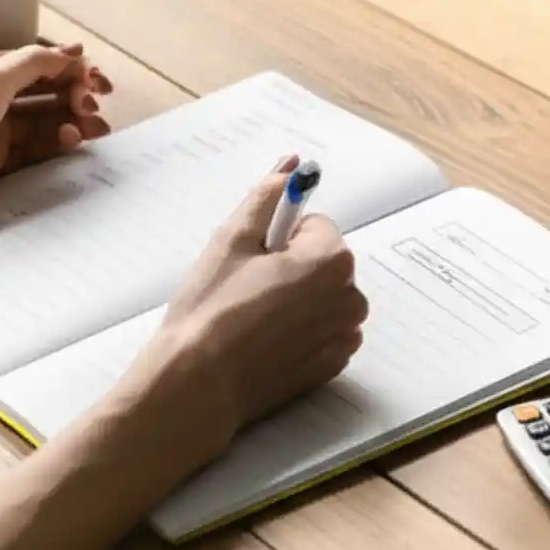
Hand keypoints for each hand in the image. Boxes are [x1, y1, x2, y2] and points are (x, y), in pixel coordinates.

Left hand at [0, 42, 111, 229]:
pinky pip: (36, 151)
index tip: (96, 80)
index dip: (69, 69)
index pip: (36, 63)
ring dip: (72, 121)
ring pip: (44, 122)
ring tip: (93, 128)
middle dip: (75, 95)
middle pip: (44, 93)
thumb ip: (33, 63)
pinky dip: (57, 145)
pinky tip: (71, 141)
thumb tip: (69, 53)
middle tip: (93, 105)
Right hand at [143, 156, 369, 451]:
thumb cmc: (210, 310)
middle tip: (246, 289)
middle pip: (323, 263)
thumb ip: (267, 197)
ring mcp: (343, 338)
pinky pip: (323, 334)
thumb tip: (292, 166)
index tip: (250, 260)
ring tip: (252, 318)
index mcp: (332, 260)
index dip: (277, 238)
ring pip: (323, 299)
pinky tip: (264, 343)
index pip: (313, 226)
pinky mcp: (331, 368)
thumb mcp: (232, 239)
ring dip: (298, 300)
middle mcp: (350, 298)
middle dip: (292, 268)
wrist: (199, 383)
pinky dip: (300, 332)